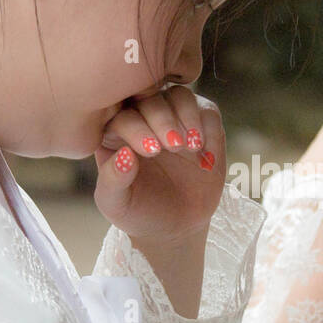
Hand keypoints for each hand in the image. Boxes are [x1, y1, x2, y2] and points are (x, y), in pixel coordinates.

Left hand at [94, 86, 225, 248]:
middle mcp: (142, 119)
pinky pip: (208, 111)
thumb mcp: (116, 203)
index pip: (122, 115)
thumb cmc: (137, 211)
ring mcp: (173, 119)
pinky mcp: (201, 125)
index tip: (152, 152)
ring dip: (188, 116)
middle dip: (164, 120)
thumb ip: (113, 180)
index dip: (136, 128)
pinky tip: (206, 155)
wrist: (173, 226)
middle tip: (175, 147)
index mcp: (114, 133)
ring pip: (180, 96)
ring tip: (193, 147)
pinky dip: (209, 128)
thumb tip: (124, 155)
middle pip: (151, 97)